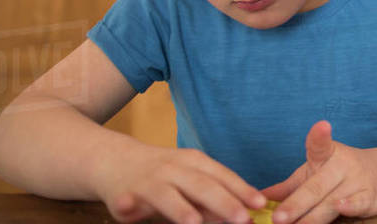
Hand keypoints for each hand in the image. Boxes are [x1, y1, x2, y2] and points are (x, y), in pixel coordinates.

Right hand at [95, 141, 266, 223]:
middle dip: (223, 202)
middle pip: (202, 185)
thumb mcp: (190, 180)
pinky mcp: (125, 194)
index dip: (242, 190)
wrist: (116, 159)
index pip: (223, 176)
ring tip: (194, 222)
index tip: (260, 204)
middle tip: (241, 219)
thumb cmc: (163, 174)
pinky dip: (129, 205)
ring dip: (180, 208)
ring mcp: (149, 180)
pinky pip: (128, 201)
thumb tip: (242, 216)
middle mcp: (174, 168)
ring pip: (167, 194)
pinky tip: (130, 210)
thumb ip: (212, 198)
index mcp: (195, 162)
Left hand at [264, 121, 376, 223]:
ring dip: (312, 218)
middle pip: (316, 187)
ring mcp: (356, 181)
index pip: (320, 145)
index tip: (322, 126)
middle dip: (296, 204)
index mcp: (325, 155)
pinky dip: (350, 207)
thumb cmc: (337, 174)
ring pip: (331, 203)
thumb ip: (288, 187)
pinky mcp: (370, 195)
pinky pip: (358, 203)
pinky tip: (340, 208)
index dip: (320, 136)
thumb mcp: (313, 173)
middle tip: (278, 219)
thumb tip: (257, 198)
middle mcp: (342, 165)